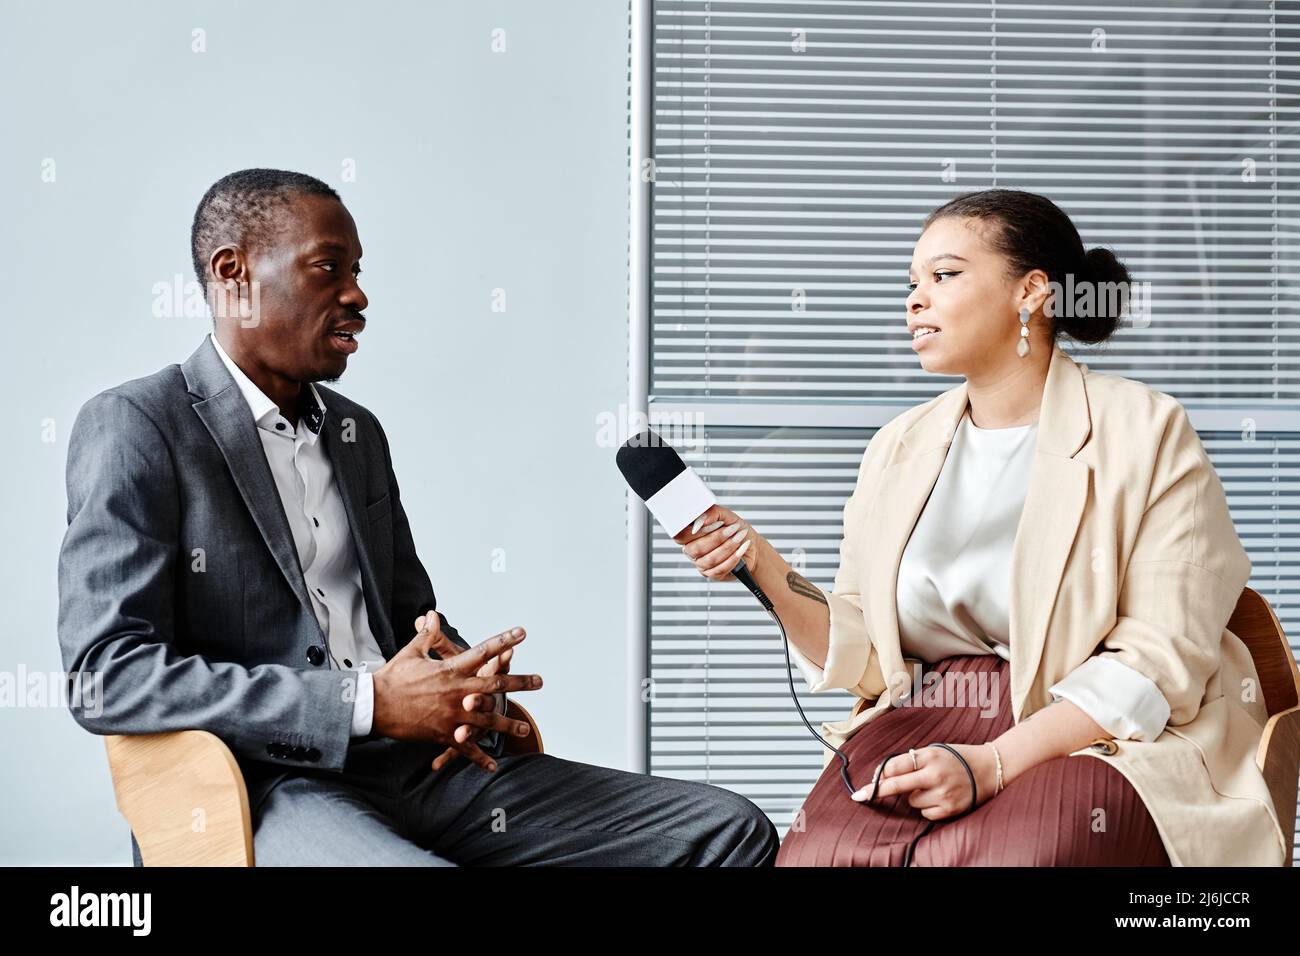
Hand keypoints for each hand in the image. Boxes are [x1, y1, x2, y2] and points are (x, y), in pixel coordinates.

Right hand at [370, 613, 541, 772]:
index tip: (522, 633)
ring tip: (526, 728)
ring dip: (508, 724)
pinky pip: (465, 748)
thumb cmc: (392, 677)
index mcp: (451, 669)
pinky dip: (479, 758)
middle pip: (495, 685)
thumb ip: (427, 635)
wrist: (375, 705)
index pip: (483, 651)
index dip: (504, 641)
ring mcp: (452, 714)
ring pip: (487, 720)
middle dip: (520, 683)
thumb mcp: (412, 652)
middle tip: (540, 681)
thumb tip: (432, 615)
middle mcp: (457, 691)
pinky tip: (493, 767)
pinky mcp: (443, 733)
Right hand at [673, 504, 757, 582]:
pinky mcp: (713, 575)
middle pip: (695, 549)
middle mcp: (693, 552)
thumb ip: (713, 512)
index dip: (695, 531)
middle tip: (732, 529)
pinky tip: (740, 549)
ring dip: (728, 547)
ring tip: (739, 537)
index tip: (713, 524)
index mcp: (691, 536)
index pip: (680, 536)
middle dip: (717, 538)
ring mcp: (702, 565)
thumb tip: (702, 518)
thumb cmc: (736, 530)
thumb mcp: (726, 516)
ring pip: (710, 559)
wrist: (751, 546)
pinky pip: (720, 569)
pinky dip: (733, 558)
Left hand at [850, 743, 999, 819]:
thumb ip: (912, 761)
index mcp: (929, 756)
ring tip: (931, 786)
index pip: (895, 766)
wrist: (990, 769)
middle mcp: (935, 775)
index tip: (864, 786)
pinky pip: (925, 812)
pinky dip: (927, 807)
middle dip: (877, 791)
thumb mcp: (934, 751)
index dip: (878, 776)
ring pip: (911, 801)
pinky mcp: (950, 809)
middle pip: (896, 785)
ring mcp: (943, 793)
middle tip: (860, 796)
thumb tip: (885, 775)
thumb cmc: (957, 758)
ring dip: (914, 796)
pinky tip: (940, 797)